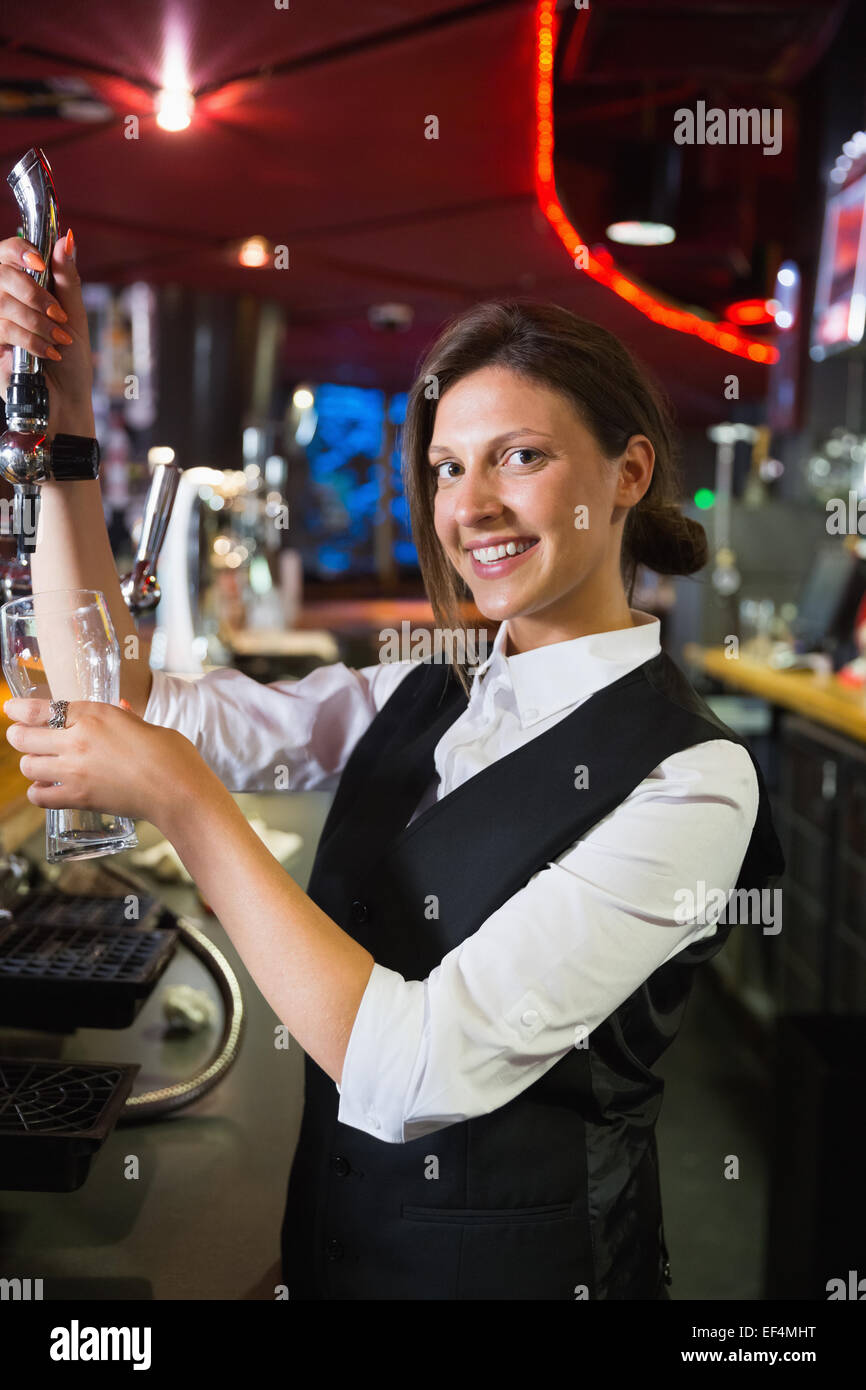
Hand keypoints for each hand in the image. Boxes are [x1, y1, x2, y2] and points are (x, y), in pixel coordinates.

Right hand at [0, 229, 95, 434]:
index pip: (7, 252)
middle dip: (35, 294)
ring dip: (37, 322)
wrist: (66, 401)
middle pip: (2, 274)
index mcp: (24, 285)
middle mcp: (5, 299)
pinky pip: (3, 328)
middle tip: (59, 316)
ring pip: (3, 303)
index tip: (40, 263)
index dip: (20, 251)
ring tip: (59, 339)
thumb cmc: (72, 360)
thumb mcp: (74, 315)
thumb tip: (67, 238)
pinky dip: (30, 340)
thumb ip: (67, 278)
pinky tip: (48, 353)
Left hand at [3, 696, 205, 827]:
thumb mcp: (143, 723)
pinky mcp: (78, 797)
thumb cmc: (170, 754)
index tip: (11, 709)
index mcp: (94, 715)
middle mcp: (77, 739)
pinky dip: (38, 792)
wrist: (177, 789)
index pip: (39, 709)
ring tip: (40, 764)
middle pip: (24, 737)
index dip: (18, 710)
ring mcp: (75, 770)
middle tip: (22, 738)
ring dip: (30, 763)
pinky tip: (47, 788)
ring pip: (27, 765)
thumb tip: (120, 708)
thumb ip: (124, 716)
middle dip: (18, 736)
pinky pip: (39, 795)